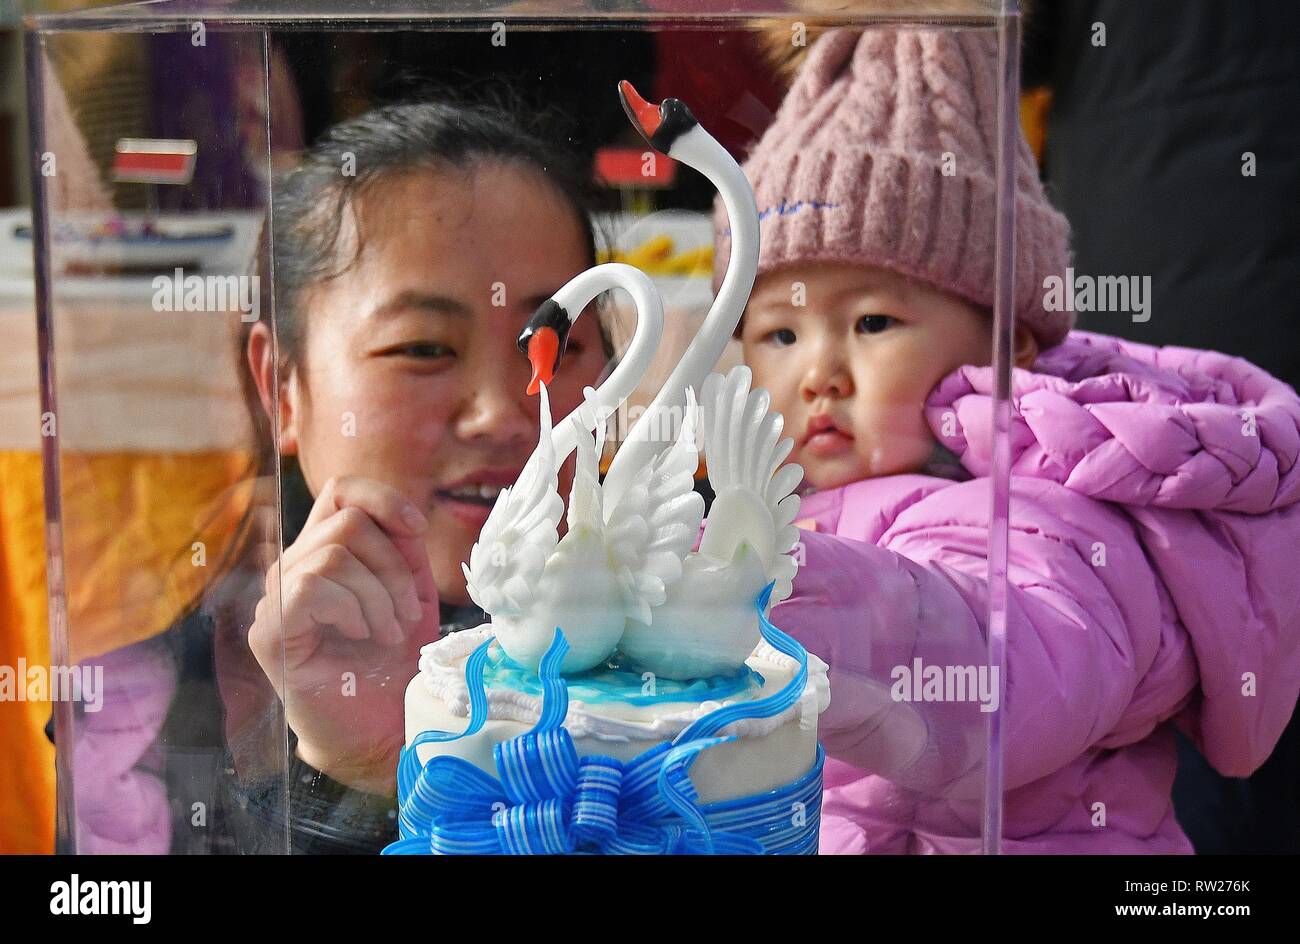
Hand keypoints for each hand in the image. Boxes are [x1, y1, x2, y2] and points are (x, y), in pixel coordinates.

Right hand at [248, 475, 438, 793]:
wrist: (382, 726)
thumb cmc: (395, 661)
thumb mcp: (412, 592)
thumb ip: (404, 548)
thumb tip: (405, 517)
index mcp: (325, 552)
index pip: (340, 491)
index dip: (382, 498)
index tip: (417, 530)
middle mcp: (293, 567)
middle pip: (348, 521)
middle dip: (393, 567)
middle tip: (405, 616)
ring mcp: (275, 597)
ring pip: (335, 553)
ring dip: (378, 596)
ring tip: (387, 632)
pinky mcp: (269, 630)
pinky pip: (311, 584)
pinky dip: (350, 607)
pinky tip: (359, 634)